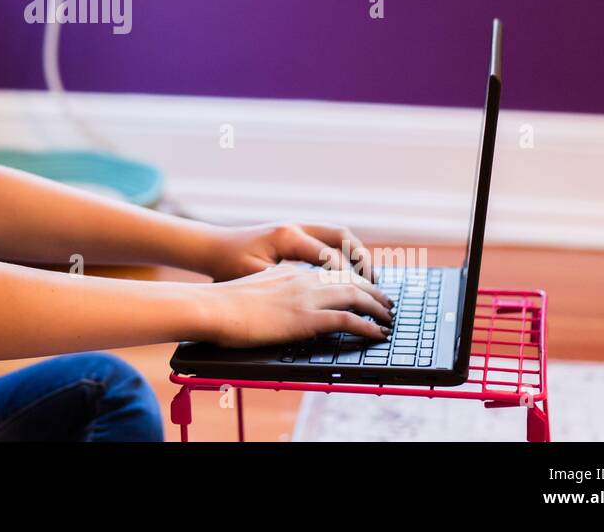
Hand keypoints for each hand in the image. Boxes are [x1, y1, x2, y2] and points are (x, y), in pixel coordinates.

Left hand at [203, 221, 374, 282]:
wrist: (211, 247)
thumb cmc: (228, 264)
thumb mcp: (254, 278)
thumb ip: (284, 284)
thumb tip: (313, 298)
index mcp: (287, 237)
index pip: (329, 255)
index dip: (348, 279)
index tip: (362, 300)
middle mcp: (295, 227)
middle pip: (342, 235)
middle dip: (362, 259)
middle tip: (376, 286)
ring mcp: (296, 227)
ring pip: (338, 234)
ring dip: (356, 254)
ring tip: (369, 280)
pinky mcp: (295, 234)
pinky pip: (327, 239)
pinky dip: (343, 254)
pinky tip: (348, 275)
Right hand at [205, 264, 392, 348]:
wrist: (214, 306)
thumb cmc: (225, 303)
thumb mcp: (255, 289)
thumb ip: (273, 291)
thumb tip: (279, 305)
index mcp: (290, 271)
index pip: (331, 271)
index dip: (354, 280)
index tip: (365, 289)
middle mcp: (303, 278)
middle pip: (349, 280)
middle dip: (373, 291)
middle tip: (386, 303)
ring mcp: (306, 297)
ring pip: (355, 295)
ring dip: (377, 307)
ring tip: (389, 317)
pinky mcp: (306, 317)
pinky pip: (348, 319)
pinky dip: (368, 326)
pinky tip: (378, 333)